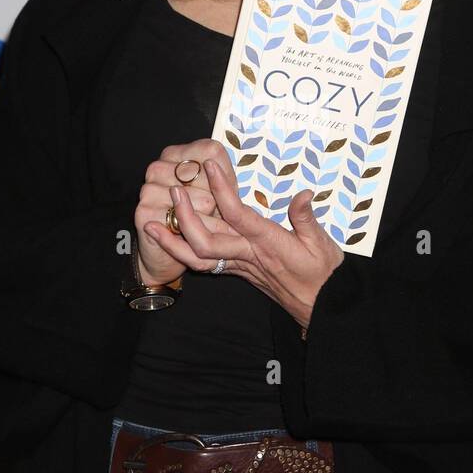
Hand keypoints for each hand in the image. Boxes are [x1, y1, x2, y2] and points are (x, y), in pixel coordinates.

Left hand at [143, 156, 344, 329]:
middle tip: (173, 190)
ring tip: (149, 223)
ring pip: (197, 257)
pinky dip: (181, 252)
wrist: (320, 306)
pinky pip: (203, 264)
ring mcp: (238, 265)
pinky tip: (168, 240)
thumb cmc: (323, 274)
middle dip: (185, 215)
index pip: (238, 214)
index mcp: (268, 242)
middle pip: (206, 240)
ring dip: (172, 240)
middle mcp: (247, 255)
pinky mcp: (236, 271)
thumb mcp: (323, 244)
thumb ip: (308, 218)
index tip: (209, 166)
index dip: (221, 190)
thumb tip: (304, 193)